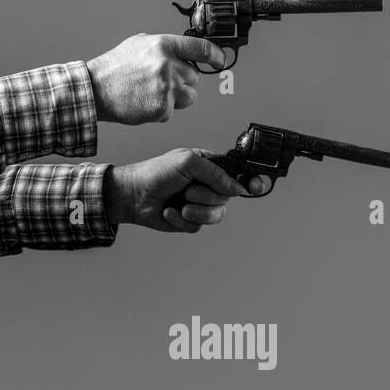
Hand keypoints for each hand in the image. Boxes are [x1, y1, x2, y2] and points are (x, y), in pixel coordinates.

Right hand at [86, 34, 225, 124]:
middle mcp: (168, 65)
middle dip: (183, 81)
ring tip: (152, 93)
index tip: (220, 60)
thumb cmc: (114, 68)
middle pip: (195, 77)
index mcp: (163, 45)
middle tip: (160, 82)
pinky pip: (173, 111)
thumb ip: (165, 47)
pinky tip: (144, 103)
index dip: (215, 55)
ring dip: (177, 97)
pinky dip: (161, 110)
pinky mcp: (162, 108)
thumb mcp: (139, 44)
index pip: (201, 48)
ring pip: (190, 97)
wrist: (95, 90)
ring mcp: (166, 87)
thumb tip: (184, 51)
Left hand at [103, 149, 270, 232]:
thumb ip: (215, 172)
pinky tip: (169, 211)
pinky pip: (197, 227)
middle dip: (207, 197)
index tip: (256, 186)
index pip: (236, 174)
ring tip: (180, 204)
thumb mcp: (187, 162)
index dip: (249, 181)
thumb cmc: (156, 173)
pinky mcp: (188, 220)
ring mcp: (198, 204)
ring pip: (216, 215)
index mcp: (209, 167)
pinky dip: (181, 220)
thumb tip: (237, 187)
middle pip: (226, 198)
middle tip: (187, 191)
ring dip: (197, 211)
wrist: (133, 195)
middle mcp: (206, 185)